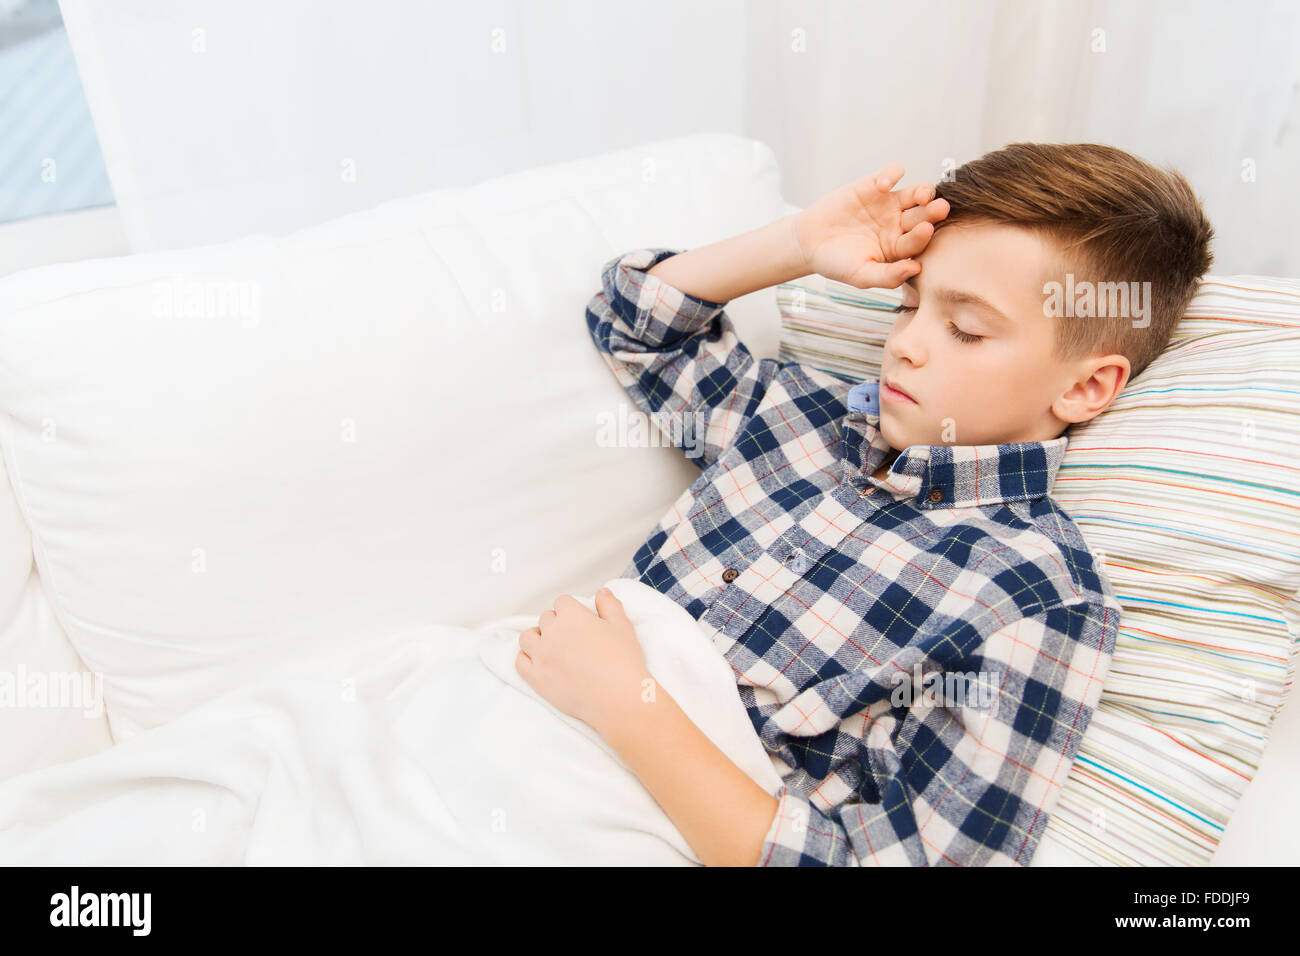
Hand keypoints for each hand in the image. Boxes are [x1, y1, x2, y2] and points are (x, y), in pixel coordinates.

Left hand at [515, 587, 650, 732]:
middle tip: (572, 637)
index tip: (580, 620)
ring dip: (537, 637)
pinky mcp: (537, 678)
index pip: (562, 602)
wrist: (618, 699)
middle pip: (545, 619)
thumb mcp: (622, 626)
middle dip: (557, 624)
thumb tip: (601, 592)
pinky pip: (520, 662)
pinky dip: (526, 658)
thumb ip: (610, 605)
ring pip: (527, 637)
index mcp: (571, 616)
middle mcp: (551, 633)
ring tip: (551, 646)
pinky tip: (539, 661)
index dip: (572, 610)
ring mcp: (541, 656)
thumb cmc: (623, 661)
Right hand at [791, 162, 948, 288]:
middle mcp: (899, 224)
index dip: (923, 236)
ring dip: (924, 191)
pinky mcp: (874, 185)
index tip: (926, 232)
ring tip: (922, 195)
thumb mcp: (861, 275)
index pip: (918, 241)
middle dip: (933, 212)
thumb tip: (916, 269)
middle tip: (940, 209)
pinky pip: (892, 173)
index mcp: (900, 247)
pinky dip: (892, 174)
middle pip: (924, 215)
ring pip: (916, 193)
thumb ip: (888, 276)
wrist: (808, 243)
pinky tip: (883, 185)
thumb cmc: (836, 263)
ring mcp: (889, 204)